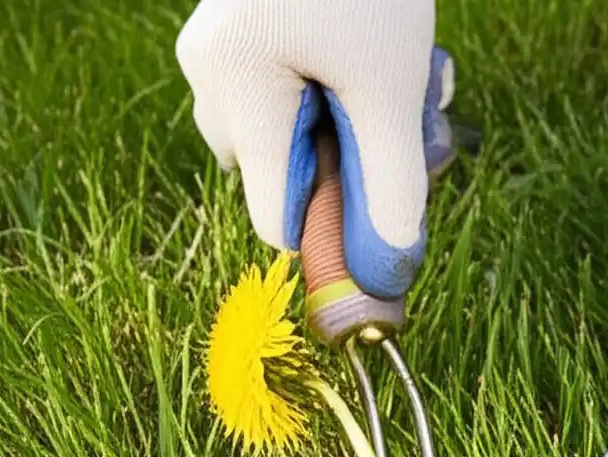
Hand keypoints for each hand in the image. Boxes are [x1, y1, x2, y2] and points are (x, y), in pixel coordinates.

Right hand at [177, 0, 456, 298]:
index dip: (333, 227)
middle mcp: (210, 78)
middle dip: (345, 164)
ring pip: (283, 136)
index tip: (385, 209)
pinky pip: (280, 95)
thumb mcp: (392, 90)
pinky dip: (328, 94)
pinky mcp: (239, 35)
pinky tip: (361, 57)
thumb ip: (392, 185)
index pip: (275, 217)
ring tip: (382, 77)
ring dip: (339, 127)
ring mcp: (217, 52)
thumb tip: (387, 268)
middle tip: (397, 115)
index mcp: (238, 93)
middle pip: (281, 176)